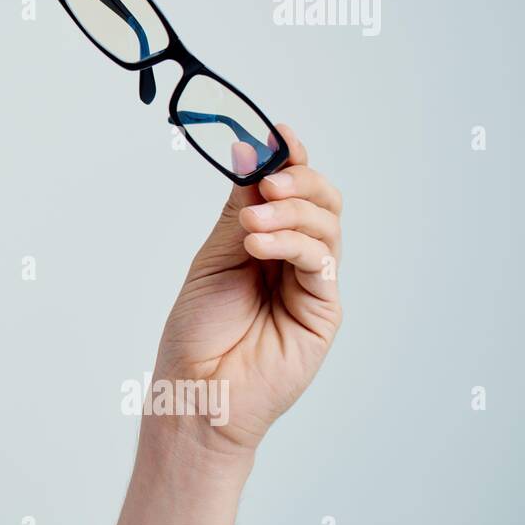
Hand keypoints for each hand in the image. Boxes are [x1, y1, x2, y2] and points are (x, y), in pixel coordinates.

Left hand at [154, 123, 342, 456]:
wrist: (196, 391)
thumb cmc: (198, 333)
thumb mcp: (213, 257)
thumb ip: (236, 210)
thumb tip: (245, 150)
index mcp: (266, 241)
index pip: (291, 189)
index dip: (290, 157)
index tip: (278, 132)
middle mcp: (295, 259)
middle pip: (321, 200)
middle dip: (298, 180)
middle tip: (267, 181)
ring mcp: (312, 283)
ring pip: (327, 225)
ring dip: (292, 212)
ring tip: (253, 224)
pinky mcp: (323, 310)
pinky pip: (322, 261)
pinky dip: (294, 243)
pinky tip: (260, 244)